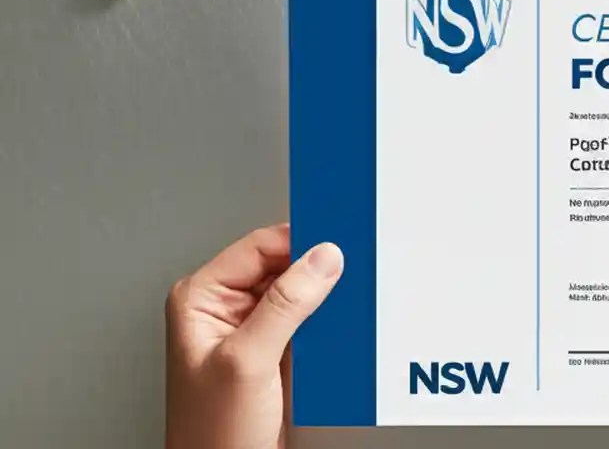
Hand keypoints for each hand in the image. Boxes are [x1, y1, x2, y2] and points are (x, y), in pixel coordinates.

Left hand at [165, 224, 343, 448]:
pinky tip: (337, 327)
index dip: (299, 241)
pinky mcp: (272, 351)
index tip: (337, 243)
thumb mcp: (250, 361)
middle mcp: (221, 310)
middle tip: (346, 272)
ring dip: (322, 296)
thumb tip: (321, 257)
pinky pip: (305, 319)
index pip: (258, 247)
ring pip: (296, 291)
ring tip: (344, 301)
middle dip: (314, 269)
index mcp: (200, 299)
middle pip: (279, 265)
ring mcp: (248, 331)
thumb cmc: (212, 435)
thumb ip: (286, 305)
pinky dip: (325, 320)